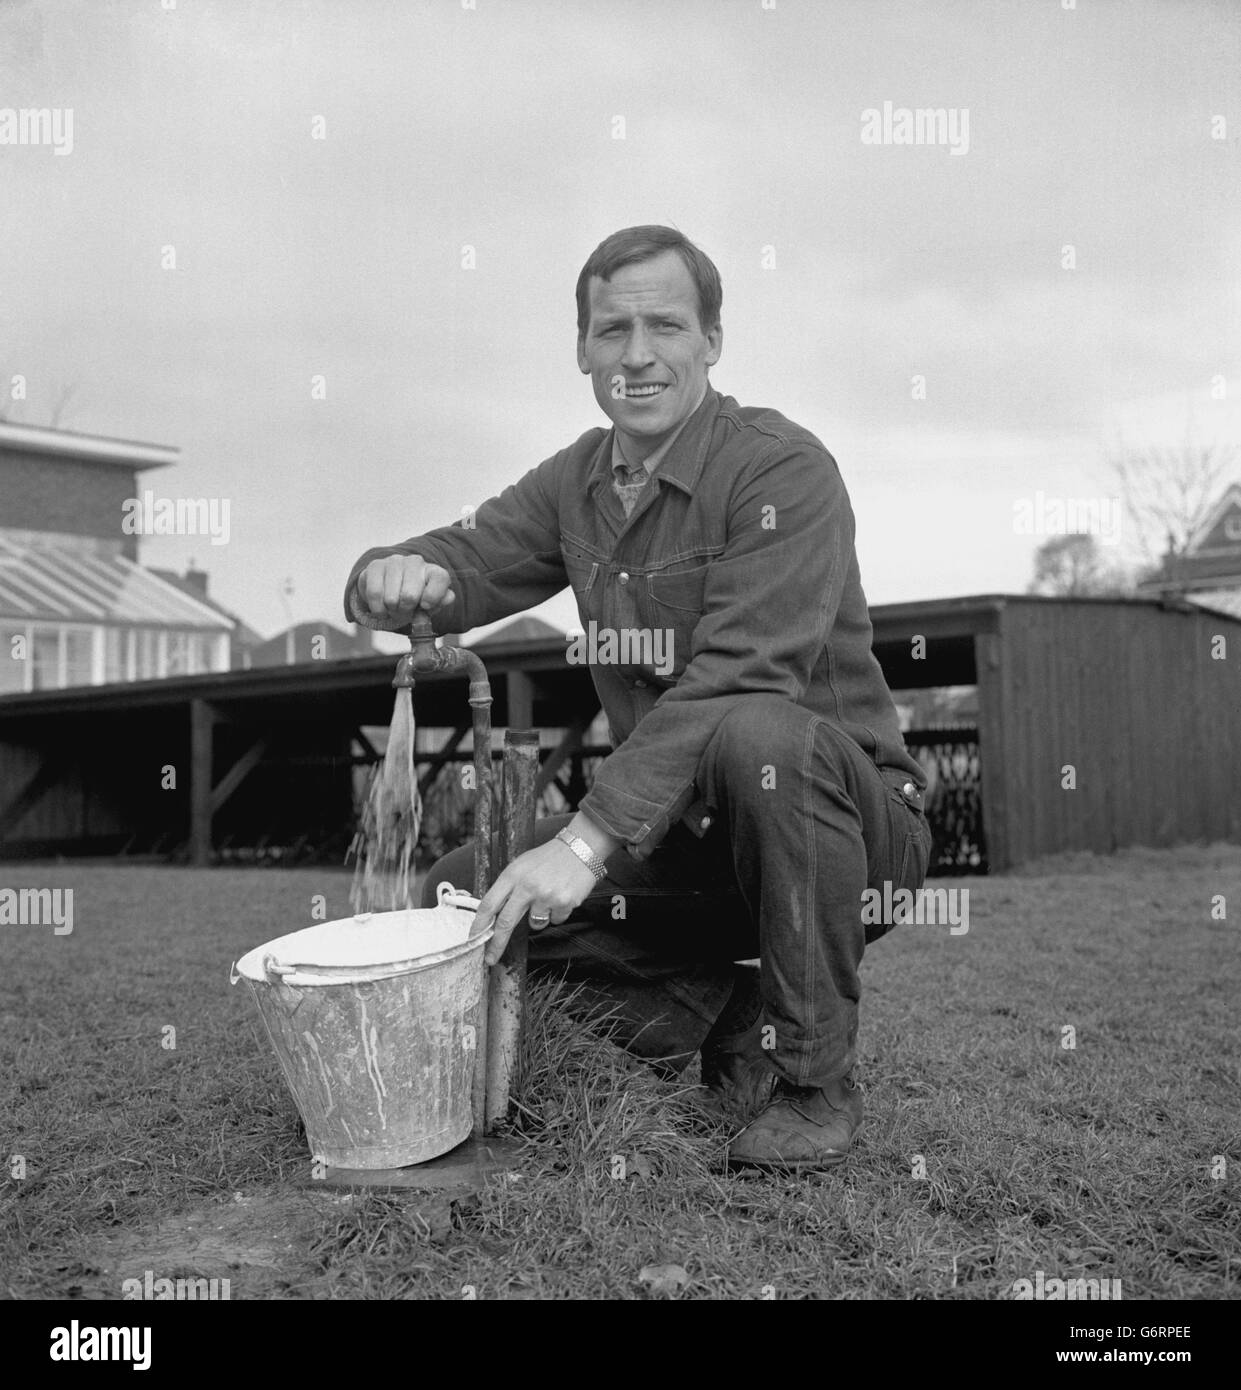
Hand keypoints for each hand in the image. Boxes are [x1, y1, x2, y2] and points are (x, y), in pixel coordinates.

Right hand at [356, 555, 454, 625]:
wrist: (389, 593)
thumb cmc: (414, 601)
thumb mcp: (429, 606)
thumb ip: (440, 602)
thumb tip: (448, 597)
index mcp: (433, 572)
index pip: (440, 578)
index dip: (433, 596)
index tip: (425, 606)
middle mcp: (416, 562)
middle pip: (410, 595)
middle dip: (405, 610)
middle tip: (404, 609)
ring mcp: (395, 561)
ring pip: (391, 598)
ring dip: (391, 609)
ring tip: (393, 606)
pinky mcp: (376, 565)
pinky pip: (374, 594)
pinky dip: (378, 609)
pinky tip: (381, 607)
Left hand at [473, 838, 598, 966]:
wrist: (581, 847)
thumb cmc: (549, 858)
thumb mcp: (522, 865)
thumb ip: (509, 887)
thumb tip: (495, 914)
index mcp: (513, 874)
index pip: (489, 903)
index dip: (479, 924)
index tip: (473, 938)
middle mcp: (527, 886)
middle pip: (505, 923)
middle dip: (496, 944)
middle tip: (490, 958)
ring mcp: (546, 896)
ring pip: (535, 924)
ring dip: (539, 917)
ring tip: (548, 896)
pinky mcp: (564, 903)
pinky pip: (555, 920)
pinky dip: (557, 912)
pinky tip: (562, 895)